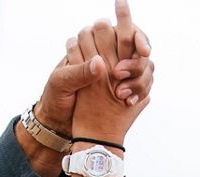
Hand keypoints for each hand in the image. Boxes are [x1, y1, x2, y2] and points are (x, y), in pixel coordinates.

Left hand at [35, 0, 151, 136]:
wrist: (59, 122)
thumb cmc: (56, 97)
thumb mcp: (62, 83)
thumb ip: (79, 72)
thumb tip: (99, 62)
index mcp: (89, 45)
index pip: (119, 31)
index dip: (135, 37)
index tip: (143, 51)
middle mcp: (106, 56)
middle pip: (135, 49)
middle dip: (138, 61)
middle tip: (136, 71)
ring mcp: (116, 74)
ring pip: (141, 68)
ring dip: (140, 79)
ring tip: (124, 97)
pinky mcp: (121, 90)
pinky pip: (139, 86)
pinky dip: (140, 92)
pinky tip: (132, 102)